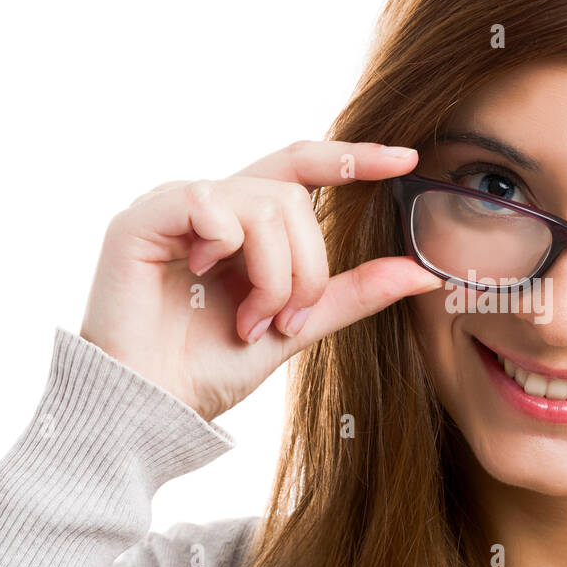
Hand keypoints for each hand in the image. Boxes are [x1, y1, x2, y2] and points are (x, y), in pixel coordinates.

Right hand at [78, 140, 441, 419]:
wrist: (153, 407)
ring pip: (262, 203)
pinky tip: (203, 281)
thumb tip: (424, 272)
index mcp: (244, 223)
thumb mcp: (299, 326)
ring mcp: (174, 207)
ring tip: (251, 321)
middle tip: (288, 320)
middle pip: (292, 197)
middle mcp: (210, 204)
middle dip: (308, 267)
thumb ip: (354, 293)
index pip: (303, 168)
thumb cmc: (212, 367)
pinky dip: (226, 248)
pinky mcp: (142, 218)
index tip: (409, 160)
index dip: (354, 158)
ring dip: (273, 273)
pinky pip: (210, 203)